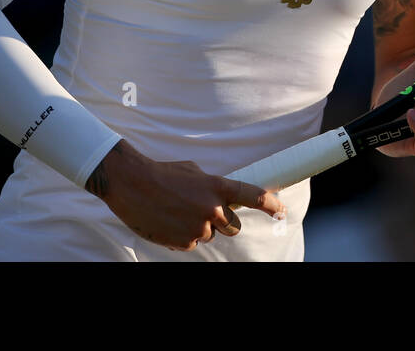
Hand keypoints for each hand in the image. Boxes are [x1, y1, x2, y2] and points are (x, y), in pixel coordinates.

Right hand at [88, 140, 283, 250]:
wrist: (133, 185)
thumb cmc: (164, 173)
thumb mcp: (195, 172)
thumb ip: (212, 187)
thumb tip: (222, 197)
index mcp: (217, 188)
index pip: (252, 196)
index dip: (271, 205)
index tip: (281, 211)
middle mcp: (212, 209)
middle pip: (231, 225)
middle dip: (221, 221)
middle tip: (200, 210)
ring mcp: (199, 228)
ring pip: (209, 234)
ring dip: (198, 227)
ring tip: (176, 211)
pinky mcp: (184, 242)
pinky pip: (191, 242)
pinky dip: (182, 235)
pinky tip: (168, 221)